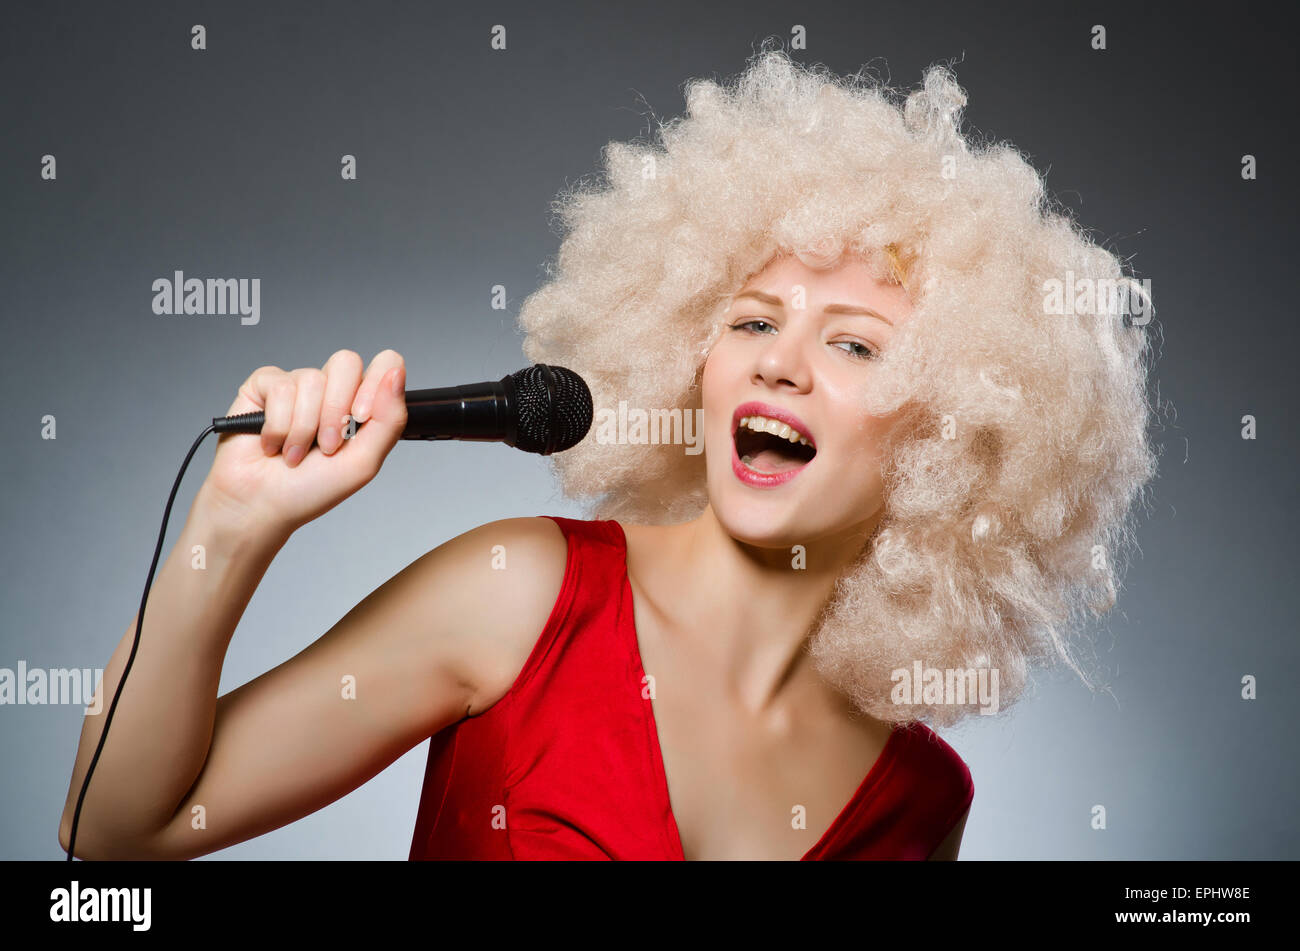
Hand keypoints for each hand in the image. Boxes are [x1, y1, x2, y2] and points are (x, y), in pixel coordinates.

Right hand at [198, 349, 406, 537]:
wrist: (261, 505)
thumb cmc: (311, 490)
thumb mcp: (364, 462)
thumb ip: (389, 418)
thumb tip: (396, 374)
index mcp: (361, 405)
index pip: (384, 365)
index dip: (375, 386)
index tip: (360, 419)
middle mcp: (331, 391)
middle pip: (346, 362)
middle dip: (336, 411)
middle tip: (327, 446)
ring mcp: (298, 385)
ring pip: (312, 379)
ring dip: (304, 428)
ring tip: (294, 453)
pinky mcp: (265, 386)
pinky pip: (280, 386)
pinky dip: (278, 424)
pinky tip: (273, 443)